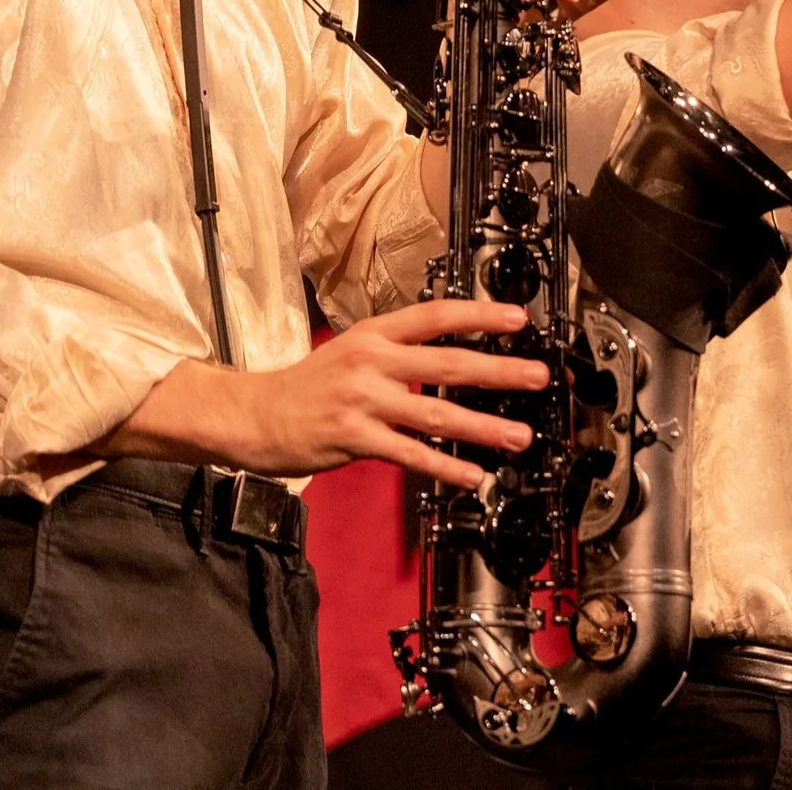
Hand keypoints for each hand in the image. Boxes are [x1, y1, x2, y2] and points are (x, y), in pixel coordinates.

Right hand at [238, 300, 550, 484]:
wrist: (253, 414)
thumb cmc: (307, 386)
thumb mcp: (351, 351)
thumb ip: (396, 352)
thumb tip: (449, 358)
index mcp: (374, 334)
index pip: (436, 316)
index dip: (480, 315)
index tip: (519, 318)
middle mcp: (372, 362)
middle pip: (447, 362)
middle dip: (499, 371)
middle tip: (538, 376)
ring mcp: (363, 400)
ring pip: (435, 413)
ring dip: (484, 427)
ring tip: (519, 437)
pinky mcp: (354, 437)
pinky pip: (410, 453)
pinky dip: (445, 466)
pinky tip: (472, 476)